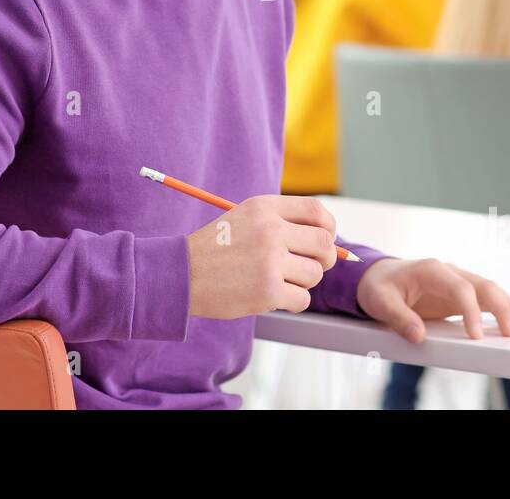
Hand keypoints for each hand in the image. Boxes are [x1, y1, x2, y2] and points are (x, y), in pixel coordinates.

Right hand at [186, 195, 337, 318]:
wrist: (181, 275)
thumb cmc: (217, 248)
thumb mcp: (246, 218)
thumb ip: (283, 221)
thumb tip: (328, 240)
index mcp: (265, 208)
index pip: (316, 211)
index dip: (328, 227)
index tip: (324, 239)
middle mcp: (270, 230)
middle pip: (324, 244)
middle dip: (323, 259)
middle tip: (309, 266)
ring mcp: (269, 261)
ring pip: (314, 274)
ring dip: (302, 282)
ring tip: (278, 281)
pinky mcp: (267, 291)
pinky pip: (302, 299)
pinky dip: (292, 302)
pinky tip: (272, 296)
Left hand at [355, 257, 509, 342]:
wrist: (379, 276)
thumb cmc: (379, 287)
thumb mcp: (380, 301)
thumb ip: (398, 318)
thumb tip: (418, 335)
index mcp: (432, 270)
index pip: (460, 288)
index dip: (471, 311)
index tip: (476, 336)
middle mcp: (450, 272)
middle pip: (484, 286)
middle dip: (502, 308)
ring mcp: (459, 282)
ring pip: (492, 291)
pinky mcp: (463, 295)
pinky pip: (489, 300)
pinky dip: (508, 307)